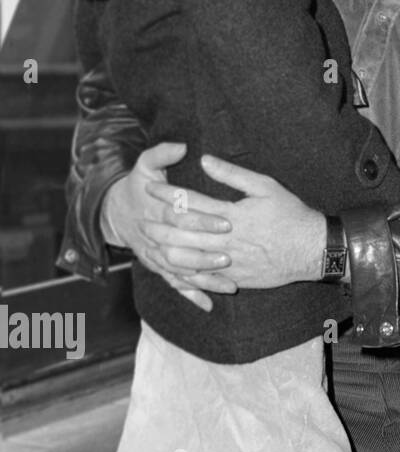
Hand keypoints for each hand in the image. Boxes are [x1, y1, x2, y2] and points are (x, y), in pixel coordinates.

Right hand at [103, 142, 229, 310]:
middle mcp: (156, 236)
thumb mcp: (144, 164)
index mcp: (157, 210)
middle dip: (205, 254)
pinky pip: (175, 284)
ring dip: (202, 279)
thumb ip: (162, 154)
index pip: (181, 216)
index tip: (226, 222)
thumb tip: (181, 146)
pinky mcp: (160, 267)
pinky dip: (191, 295)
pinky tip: (209, 306)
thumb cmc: (138, 183)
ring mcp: (156, 255)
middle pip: (180, 249)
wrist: (115, 210)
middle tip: (231, 256)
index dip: (202, 219)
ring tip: (228, 284)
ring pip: (179, 272)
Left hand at [139, 155, 325, 291]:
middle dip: (158, 223)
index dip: (167, 193)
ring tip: (151, 242)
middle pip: (182, 231)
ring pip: (187, 257)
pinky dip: (185, 272)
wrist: (312, 249)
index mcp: (232, 213)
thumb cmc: (291, 214)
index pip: (190, 201)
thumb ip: (233, 174)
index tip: (150, 187)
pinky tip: (173, 267)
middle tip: (141, 217)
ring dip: (165, 249)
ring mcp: (229, 260)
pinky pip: (203, 277)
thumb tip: (205, 160)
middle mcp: (226, 238)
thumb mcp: (266, 186)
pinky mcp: (234, 277)